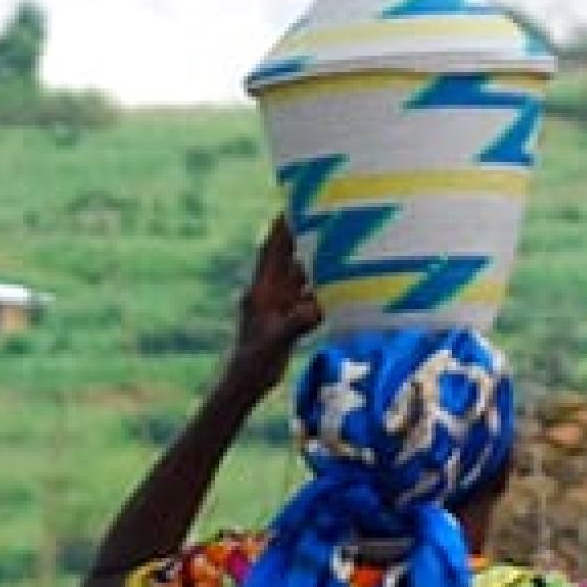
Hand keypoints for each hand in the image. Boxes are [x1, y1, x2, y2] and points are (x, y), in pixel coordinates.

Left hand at [228, 218, 321, 391]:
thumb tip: (317, 308)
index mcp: (261, 291)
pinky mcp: (288, 317)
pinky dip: (322, 289)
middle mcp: (269, 292)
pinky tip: (340, 282)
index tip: (291, 204)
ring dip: (315, 261)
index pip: (272, 252)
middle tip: (320, 213)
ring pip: (299, 276)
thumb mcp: (275, 342)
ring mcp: (279, 304)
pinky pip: (308, 297)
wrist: (246, 382)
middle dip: (301, 235)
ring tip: (336, 242)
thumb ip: (295, 324)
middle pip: (287, 257)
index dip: (280, 228)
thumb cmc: (253, 362)